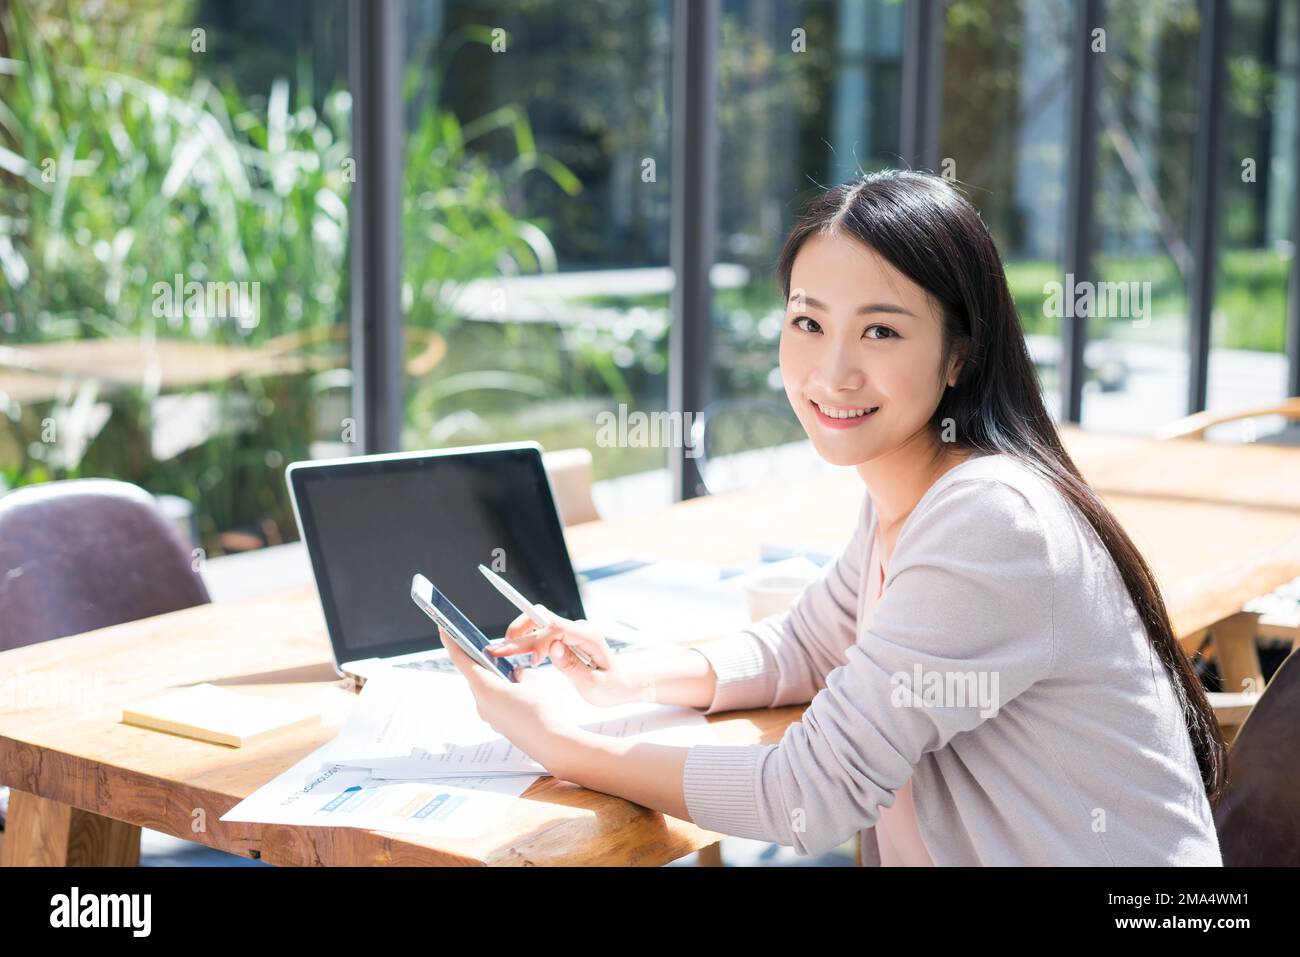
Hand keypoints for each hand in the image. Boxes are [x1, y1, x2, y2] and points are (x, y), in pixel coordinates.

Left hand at [436, 624, 579, 771]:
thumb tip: (514, 674)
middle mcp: (482, 703)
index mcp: (486, 688)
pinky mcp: (498, 724)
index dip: (452, 641)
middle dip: (479, 659)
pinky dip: (500, 691)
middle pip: (474, 674)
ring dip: (493, 677)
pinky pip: (494, 702)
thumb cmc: (543, 712)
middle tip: (481, 644)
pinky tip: (517, 689)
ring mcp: (489, 716)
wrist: (552, 744)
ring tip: (508, 667)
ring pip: (485, 689)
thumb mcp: (534, 680)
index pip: (462, 660)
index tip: (444, 628)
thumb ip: (519, 671)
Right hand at [489, 608, 644, 707]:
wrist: (622, 684)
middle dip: (518, 633)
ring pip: (538, 622)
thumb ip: (572, 666)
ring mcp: (571, 631)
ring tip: (502, 651)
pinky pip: (541, 631)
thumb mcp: (593, 684)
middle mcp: (578, 629)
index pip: (557, 627)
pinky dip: (526, 639)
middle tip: (499, 652)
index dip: (539, 640)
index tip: (532, 661)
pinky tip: (515, 651)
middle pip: (542, 619)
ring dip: (519, 634)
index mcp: (587, 637)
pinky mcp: (564, 637)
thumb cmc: (611, 687)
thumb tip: (553, 648)